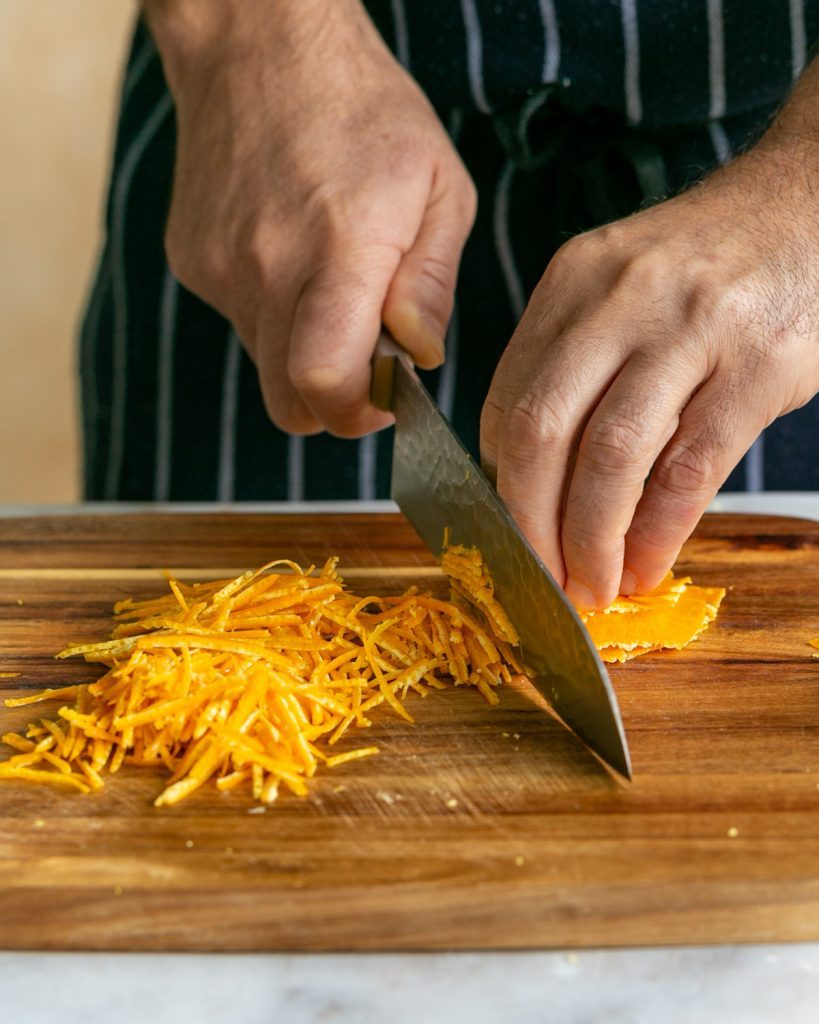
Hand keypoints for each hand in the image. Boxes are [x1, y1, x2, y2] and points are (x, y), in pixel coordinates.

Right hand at [146, 0, 475, 436]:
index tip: (384, 398)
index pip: (323, 381)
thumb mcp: (440, 187)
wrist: (259, 45)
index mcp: (339, 250)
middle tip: (364, 361)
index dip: (355, 412)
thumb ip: (432, 284)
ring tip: (329, 285)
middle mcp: (268, 267)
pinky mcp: (191, 261)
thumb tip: (419, 358)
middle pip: (287, 402)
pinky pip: (238, 320)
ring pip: (263, 364)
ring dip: (303, 351)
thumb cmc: (366, 110)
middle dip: (332, 402)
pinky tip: (288, 253)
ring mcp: (219, 267)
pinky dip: (271, 311)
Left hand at [481, 128, 818, 608]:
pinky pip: (690, 469)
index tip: (508, 533)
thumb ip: (569, 367)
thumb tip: (529, 482)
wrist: (804, 207)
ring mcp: (692, 329)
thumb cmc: (701, 270)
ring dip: (592, 540)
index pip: (507, 399)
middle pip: (543, 430)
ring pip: (613, 457)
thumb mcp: (616, 290)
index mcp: (572, 281)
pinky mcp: (759, 365)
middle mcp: (623, 299)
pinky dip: (659, 532)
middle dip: (531, 523)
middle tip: (542, 579)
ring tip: (591, 587)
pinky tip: (646, 566)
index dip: (499, 484)